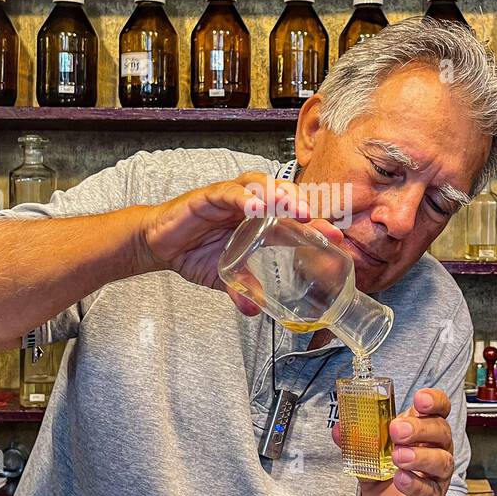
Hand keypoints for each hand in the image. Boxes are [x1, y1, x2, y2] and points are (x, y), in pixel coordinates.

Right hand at [139, 171, 344, 312]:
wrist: (160, 245)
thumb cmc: (196, 253)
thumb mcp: (225, 276)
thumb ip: (242, 290)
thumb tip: (256, 311)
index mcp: (261, 222)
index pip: (295, 218)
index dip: (317, 224)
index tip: (337, 237)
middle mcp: (250, 204)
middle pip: (284, 194)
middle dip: (303, 204)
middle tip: (316, 220)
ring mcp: (231, 197)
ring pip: (261, 184)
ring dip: (279, 194)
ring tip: (294, 208)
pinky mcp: (209, 196)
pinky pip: (229, 192)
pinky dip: (244, 197)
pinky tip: (256, 207)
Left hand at [333, 388, 453, 495]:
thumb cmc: (383, 469)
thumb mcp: (367, 450)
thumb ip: (356, 439)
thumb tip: (339, 429)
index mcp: (423, 428)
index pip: (439, 408)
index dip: (434, 401)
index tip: (419, 399)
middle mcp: (437, 447)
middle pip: (440, 431)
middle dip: (419, 428)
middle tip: (396, 431)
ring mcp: (436, 473)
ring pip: (441, 461)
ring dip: (419, 457)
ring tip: (398, 457)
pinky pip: (428, 489)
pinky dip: (414, 483)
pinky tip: (400, 479)